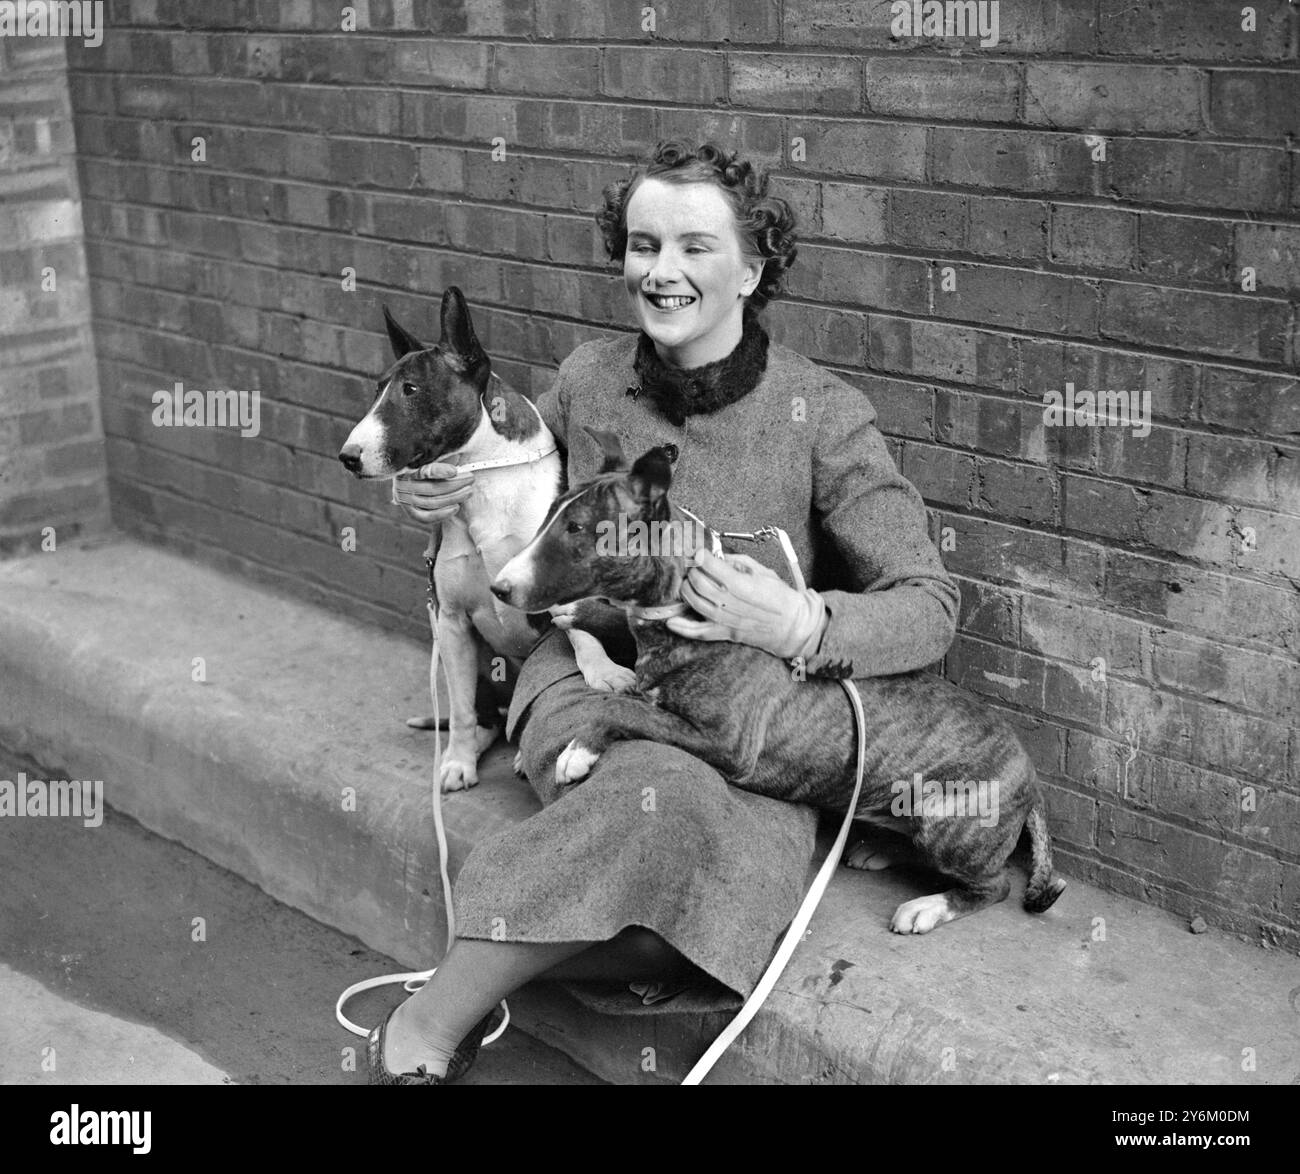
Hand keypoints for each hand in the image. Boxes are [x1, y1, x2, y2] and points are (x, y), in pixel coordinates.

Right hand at [392, 461, 474, 523]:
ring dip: (454, 497)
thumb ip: (443, 457)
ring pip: (432, 502)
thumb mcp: (433, 455)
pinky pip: (427, 517)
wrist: (414, 478)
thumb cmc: (427, 463)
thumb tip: (459, 463)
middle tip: (470, 478)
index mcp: (406, 467)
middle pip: (432, 488)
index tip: (454, 471)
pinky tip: (456, 507)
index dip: (438, 471)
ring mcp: (405, 499)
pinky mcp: (411, 512)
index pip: (422, 471)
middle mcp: (402, 484)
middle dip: (455, 484)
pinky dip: (442, 514)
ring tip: (468, 491)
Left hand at [667, 549, 827, 659]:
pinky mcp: (724, 633)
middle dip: (692, 570)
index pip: (709, 565)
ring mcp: (725, 620)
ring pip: (693, 602)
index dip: (699, 555)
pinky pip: (697, 632)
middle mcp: (729, 603)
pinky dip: (682, 627)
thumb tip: (717, 555)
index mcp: (741, 584)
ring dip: (686, 589)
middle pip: (697, 582)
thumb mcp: (763, 571)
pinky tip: (670, 620)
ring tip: (690, 582)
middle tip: (696, 566)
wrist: (792, 626)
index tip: (699, 551)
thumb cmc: (780, 598)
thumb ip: (738, 562)